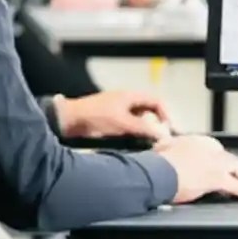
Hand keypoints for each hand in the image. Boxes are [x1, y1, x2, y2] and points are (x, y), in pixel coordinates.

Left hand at [55, 91, 173, 140]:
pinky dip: (134, 133)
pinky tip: (133, 142)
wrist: (69, 120)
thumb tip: (162, 134)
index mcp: (130, 96)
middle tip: (158, 138)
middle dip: (155, 124)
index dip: (166, 114)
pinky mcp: (110, 119)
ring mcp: (118, 109)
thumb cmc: (94, 117)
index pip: (157, 101)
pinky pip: (129, 125)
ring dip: (144, 130)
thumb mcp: (123, 123)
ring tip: (146, 142)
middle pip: (149, 111)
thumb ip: (144, 128)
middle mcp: (126, 100)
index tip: (168, 129)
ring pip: (139, 119)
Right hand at [155, 134, 237, 202]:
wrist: (157, 172)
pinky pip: (235, 185)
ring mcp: (214, 162)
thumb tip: (162, 146)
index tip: (221, 160)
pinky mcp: (217, 178)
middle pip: (227, 156)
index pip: (213, 146)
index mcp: (193, 140)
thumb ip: (167, 146)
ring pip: (235, 168)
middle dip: (236, 165)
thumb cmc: (156, 163)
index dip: (218, 156)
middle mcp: (207, 148)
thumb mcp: (161, 148)